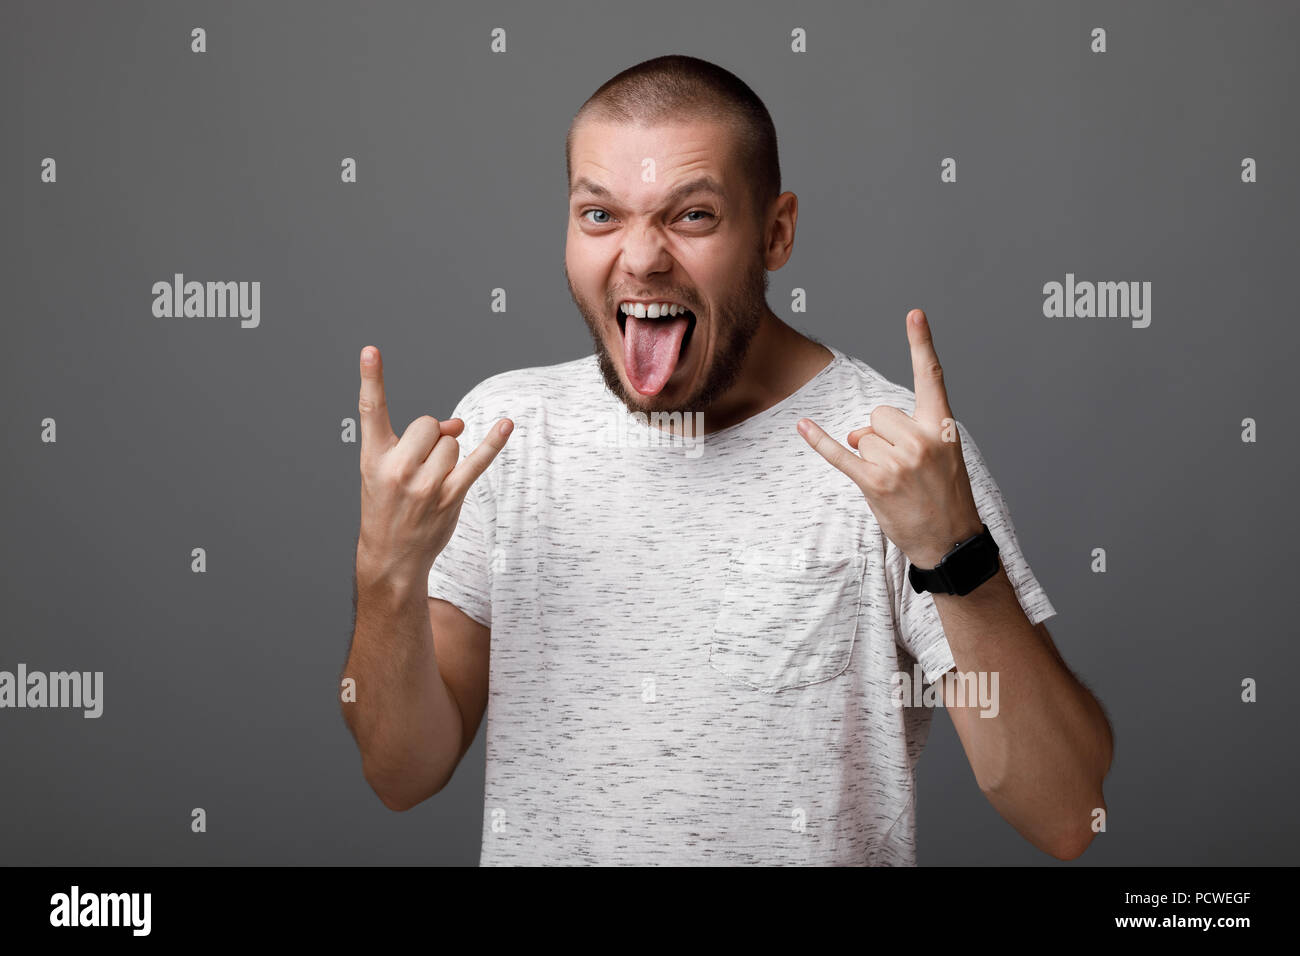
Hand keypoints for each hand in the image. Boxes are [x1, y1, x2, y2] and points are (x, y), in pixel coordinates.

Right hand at [355, 345, 511, 587]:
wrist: (391, 557)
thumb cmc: (388, 507)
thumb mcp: (387, 471)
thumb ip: (417, 440)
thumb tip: (458, 423)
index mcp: (373, 457)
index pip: (371, 410)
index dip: (371, 378)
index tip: (371, 350)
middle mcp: (397, 468)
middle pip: (430, 423)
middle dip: (431, 437)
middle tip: (416, 468)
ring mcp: (425, 484)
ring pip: (452, 442)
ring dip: (447, 457)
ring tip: (428, 484)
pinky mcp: (450, 496)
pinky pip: (477, 461)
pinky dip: (495, 442)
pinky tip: (507, 425)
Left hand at [797, 309, 982, 567]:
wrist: (953, 541)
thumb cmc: (945, 497)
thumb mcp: (941, 456)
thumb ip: (905, 433)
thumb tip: (858, 433)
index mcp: (943, 427)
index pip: (932, 378)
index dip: (922, 344)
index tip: (914, 313)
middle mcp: (923, 439)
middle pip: (878, 414)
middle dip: (879, 436)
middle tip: (902, 466)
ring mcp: (900, 462)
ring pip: (862, 437)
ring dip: (869, 457)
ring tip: (894, 482)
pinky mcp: (876, 483)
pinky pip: (840, 455)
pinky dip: (819, 441)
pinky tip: (803, 426)